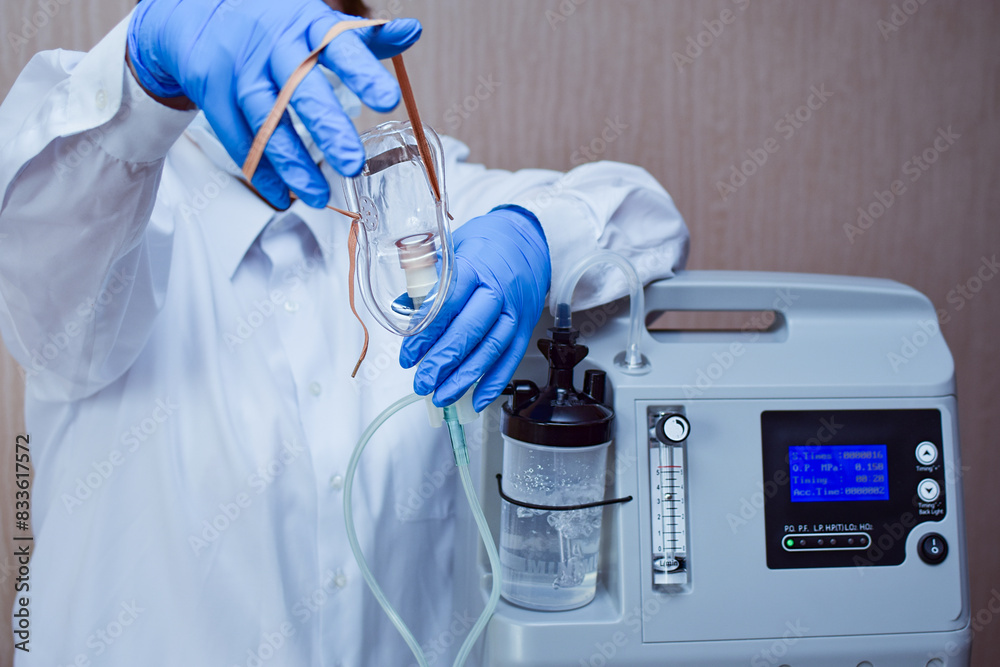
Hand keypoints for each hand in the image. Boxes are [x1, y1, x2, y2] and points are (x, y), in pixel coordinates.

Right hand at [127, 0, 420, 207]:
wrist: (195, 9)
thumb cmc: (270, 22)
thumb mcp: (316, 21)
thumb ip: (364, 36)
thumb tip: (411, 32)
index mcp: (306, 24)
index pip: (339, 45)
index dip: (363, 73)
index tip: (388, 99)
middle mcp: (272, 45)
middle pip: (300, 87)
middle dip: (327, 128)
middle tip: (353, 163)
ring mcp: (239, 69)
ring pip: (265, 120)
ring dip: (293, 162)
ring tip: (319, 195)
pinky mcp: (211, 90)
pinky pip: (236, 137)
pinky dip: (260, 170)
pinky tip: (283, 195)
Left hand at [400, 206, 550, 410]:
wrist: (527, 239)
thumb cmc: (485, 245)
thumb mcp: (452, 248)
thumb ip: (429, 280)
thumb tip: (401, 310)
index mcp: (475, 267)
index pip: (448, 304)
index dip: (426, 333)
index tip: (409, 354)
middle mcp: (498, 291)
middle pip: (470, 331)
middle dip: (443, 362)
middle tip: (421, 383)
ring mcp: (515, 311)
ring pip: (491, 349)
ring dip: (465, 378)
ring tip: (441, 396)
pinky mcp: (526, 326)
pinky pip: (512, 358)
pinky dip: (495, 382)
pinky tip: (476, 399)